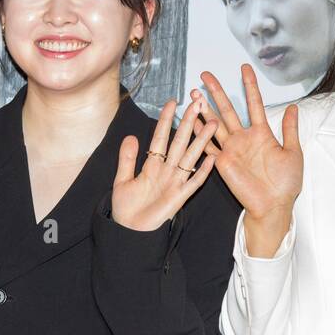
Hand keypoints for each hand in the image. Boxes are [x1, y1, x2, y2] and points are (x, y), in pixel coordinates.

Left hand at [110, 99, 217, 231]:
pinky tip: (212, 159)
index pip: (161, 137)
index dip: (166, 120)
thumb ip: (127, 159)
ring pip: (191, 157)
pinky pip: (194, 182)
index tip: (172, 103)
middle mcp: (167, 170)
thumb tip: (131, 136)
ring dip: (201, 141)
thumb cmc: (126, 208)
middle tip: (198, 104)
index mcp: (152, 165)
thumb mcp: (121, 180)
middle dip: (189, 123)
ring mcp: (175, 182)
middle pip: (180, 142)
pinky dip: (203, 171)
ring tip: (211, 124)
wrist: (130, 231)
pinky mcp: (180, 197)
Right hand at [196, 64, 302, 256]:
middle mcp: (244, 138)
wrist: (274, 205)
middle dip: (216, 91)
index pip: (254, 104)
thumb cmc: (286, 183)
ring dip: (203, 108)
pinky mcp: (222, 162)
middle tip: (205, 74)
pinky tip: (190, 119)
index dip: (249, 85)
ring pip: (214, 123)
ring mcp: (231, 149)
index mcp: (262, 134)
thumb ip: (290, 129)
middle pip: (228, 109)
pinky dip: (199, 133)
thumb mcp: (293, 152)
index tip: (244, 67)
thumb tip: (294, 107)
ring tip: (193, 92)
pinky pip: (207, 145)